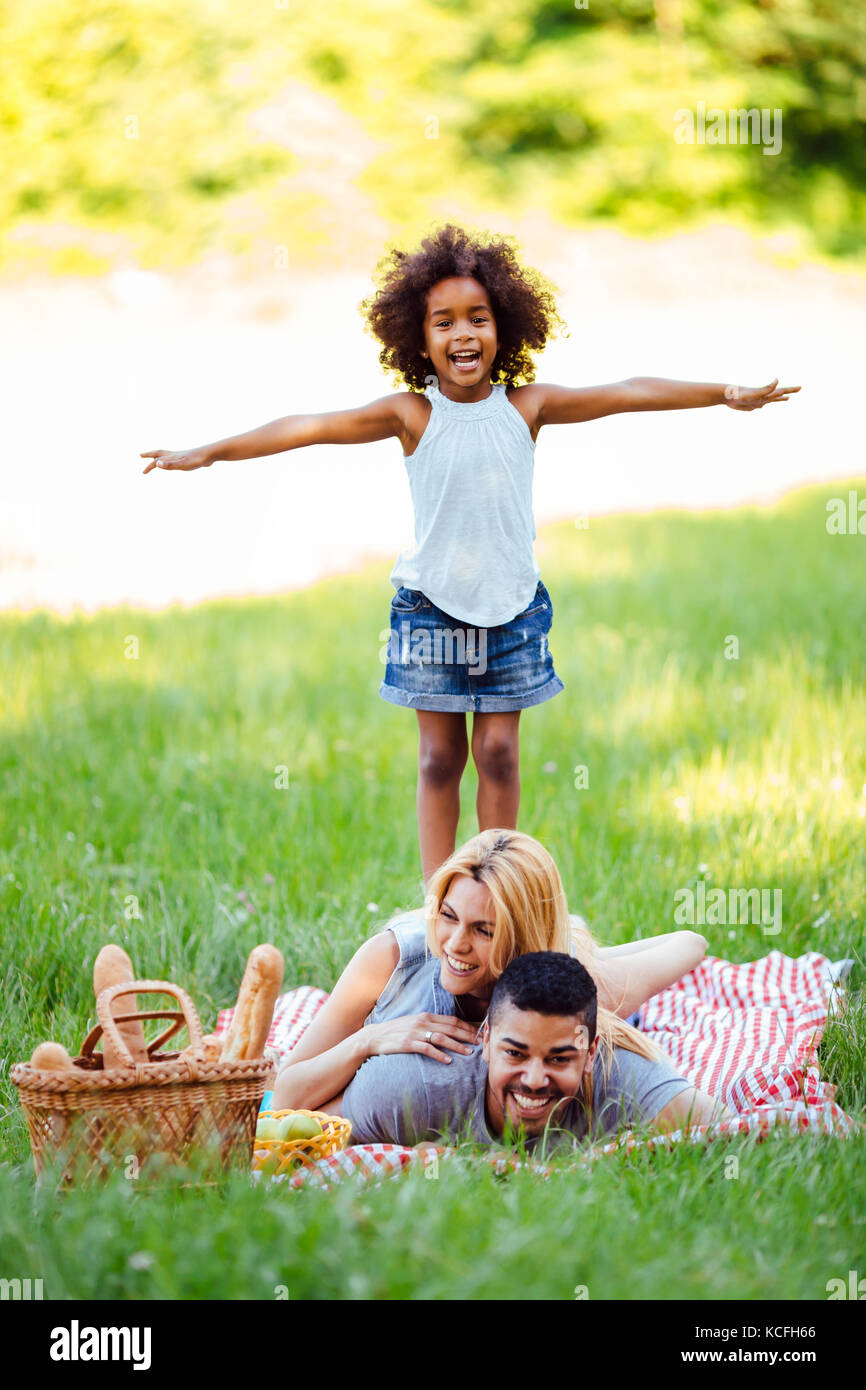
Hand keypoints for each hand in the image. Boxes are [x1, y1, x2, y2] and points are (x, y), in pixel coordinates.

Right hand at [140, 446, 213, 473]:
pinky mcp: (188, 459)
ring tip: (156, 462)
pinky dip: (171, 461)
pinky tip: (174, 464)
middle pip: (159, 454)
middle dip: (150, 455)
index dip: (149, 466)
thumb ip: (170, 465)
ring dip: (160, 458)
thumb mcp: (183, 464)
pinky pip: (175, 459)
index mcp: (172, 456)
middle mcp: (175, 455)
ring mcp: (182, 456)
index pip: (157, 461)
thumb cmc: (197, 459)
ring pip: (167, 456)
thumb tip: (156, 464)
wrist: (211, 454)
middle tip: (141, 456)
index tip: (143, 472)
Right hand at [363, 1012, 480, 1063]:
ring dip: (457, 1046)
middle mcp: (422, 1022)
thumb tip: (447, 1030)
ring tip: (468, 1053)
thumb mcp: (414, 1023)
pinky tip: (448, 1061)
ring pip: (441, 1038)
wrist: (375, 1036)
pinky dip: (439, 1055)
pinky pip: (427, 1049)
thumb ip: (429, 1024)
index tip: (477, 1034)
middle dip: (467, 1036)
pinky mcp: (408, 1043)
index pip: (452, 1020)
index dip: (466, 1027)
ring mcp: (415, 1032)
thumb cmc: (396, 1031)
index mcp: (426, 1016)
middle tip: (479, 1044)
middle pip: (450, 1028)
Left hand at [723, 379, 799, 410]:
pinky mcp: (752, 405)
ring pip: (772, 399)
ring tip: (787, 398)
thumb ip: (767, 388)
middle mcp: (764, 396)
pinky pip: (761, 405)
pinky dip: (765, 404)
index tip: (800, 387)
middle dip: (789, 392)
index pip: (781, 391)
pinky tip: (764, 405)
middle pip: (780, 393)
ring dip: (780, 398)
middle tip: (799, 389)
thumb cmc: (740, 394)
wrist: (727, 396)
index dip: (791, 390)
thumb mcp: (755, 393)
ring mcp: (759, 400)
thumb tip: (778, 380)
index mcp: (766, 393)